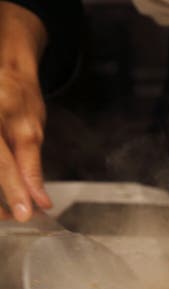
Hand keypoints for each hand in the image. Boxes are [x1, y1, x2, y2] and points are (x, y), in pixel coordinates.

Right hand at [0, 2, 49, 221]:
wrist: (1, 67)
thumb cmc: (18, 96)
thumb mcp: (30, 127)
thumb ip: (32, 165)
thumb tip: (41, 201)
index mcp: (0, 112)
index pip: (4, 161)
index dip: (15, 189)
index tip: (25, 213)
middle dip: (0, 197)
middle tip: (13, 217)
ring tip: (6, 211)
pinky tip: (1, 198)